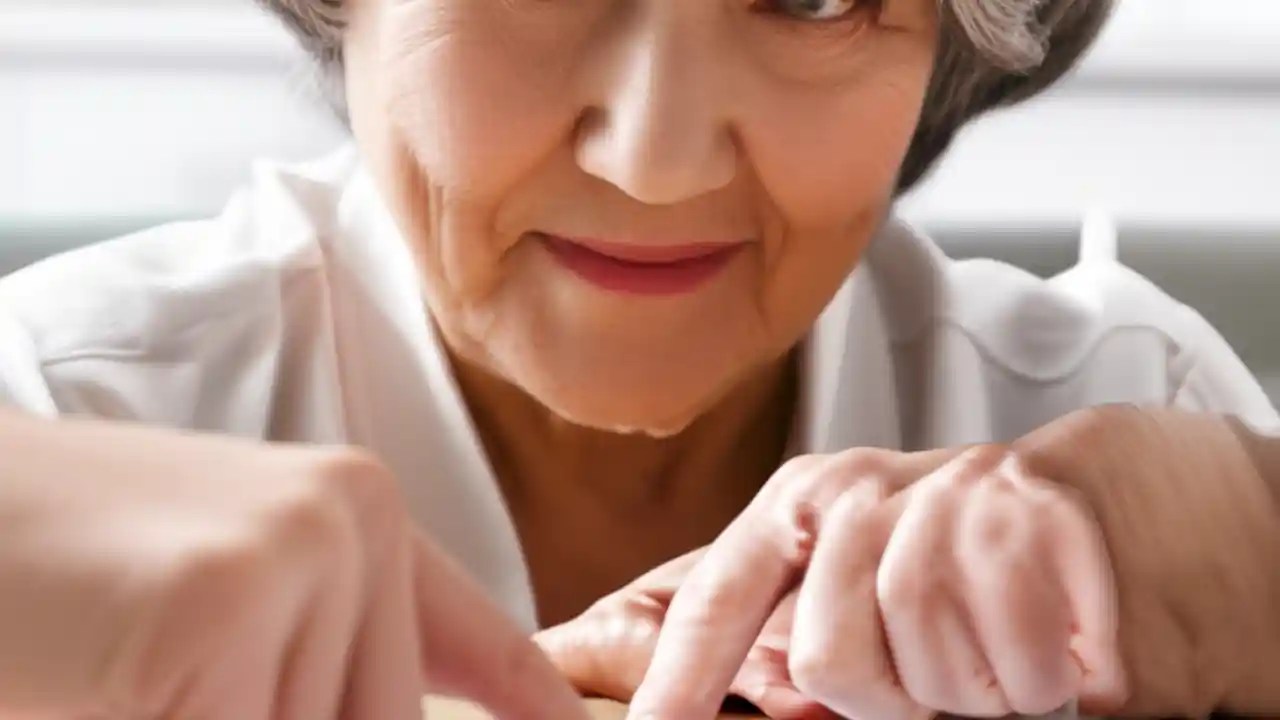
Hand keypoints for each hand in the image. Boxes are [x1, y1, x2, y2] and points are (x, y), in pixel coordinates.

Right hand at [0, 411, 589, 719]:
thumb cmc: (70, 568)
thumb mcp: (228, 608)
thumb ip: (315, 666)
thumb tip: (391, 714)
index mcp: (360, 512)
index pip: (479, 634)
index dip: (533, 697)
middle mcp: (354, 521)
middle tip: (196, 671)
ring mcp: (299, 554)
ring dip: (216, 719)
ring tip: (149, 666)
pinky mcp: (224, 604)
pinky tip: (122, 678)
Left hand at [594, 406, 1276, 718]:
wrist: (1120, 503)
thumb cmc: (981, 554)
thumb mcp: (872, 579)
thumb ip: (802, 627)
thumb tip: (749, 692)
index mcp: (808, 503)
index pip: (719, 598)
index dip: (677, 676)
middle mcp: (866, 494)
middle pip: (829, 661)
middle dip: (893, 694)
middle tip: (946, 661)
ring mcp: (949, 502)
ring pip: (930, 676)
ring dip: (975, 688)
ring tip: (1001, 641)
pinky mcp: (1036, 520)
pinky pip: (1018, 667)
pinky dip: (1043, 680)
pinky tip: (1051, 633)